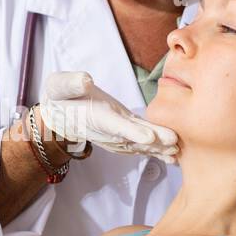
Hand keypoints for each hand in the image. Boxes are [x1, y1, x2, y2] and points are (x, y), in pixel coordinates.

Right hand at [39, 71, 177, 162]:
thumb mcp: (60, 85)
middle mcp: (109, 130)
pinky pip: (141, 144)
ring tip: (177, 151)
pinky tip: (172, 156)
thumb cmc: (61, 97)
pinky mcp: (123, 135)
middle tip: (173, 143)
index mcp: (96, 117)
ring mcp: (117, 135)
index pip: (115, 125)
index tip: (148, 137)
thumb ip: (71, 83)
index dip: (132, 132)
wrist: (58, 116)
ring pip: (140, 143)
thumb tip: (84, 80)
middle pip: (134, 138)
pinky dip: (156, 150)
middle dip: (154, 142)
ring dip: (159, 148)